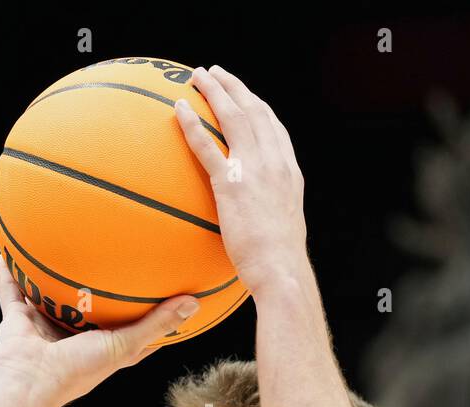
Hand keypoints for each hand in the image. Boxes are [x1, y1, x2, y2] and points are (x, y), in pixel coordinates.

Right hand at [0, 256, 197, 406]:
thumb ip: (156, 324)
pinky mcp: (18, 321)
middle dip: (99, 293)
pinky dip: (8, 273)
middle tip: (115, 263)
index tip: (164, 299)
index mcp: (101, 351)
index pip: (131, 335)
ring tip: (62, 249)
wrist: (28, 381)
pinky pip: (11, 291)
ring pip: (49, 298)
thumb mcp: (124, 346)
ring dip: (53, 280)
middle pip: (90, 312)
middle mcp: (73, 339)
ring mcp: (44, 329)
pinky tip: (9, 249)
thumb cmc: (77, 370)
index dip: (147, 319)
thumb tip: (194, 302)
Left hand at [175, 65, 308, 296]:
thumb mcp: (284, 227)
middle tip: (216, 73)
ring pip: (233, 117)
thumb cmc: (280, 260)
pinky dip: (192, 123)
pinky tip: (179, 108)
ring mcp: (254, 170)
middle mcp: (275, 162)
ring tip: (198, 76)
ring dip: (215, 90)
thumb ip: (273, 210)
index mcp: (289, 172)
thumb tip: (260, 216)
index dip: (258, 106)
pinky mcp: (231, 184)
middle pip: (254, 111)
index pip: (275, 128)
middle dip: (234, 87)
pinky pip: (206, 146)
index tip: (245, 95)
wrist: (282, 270)